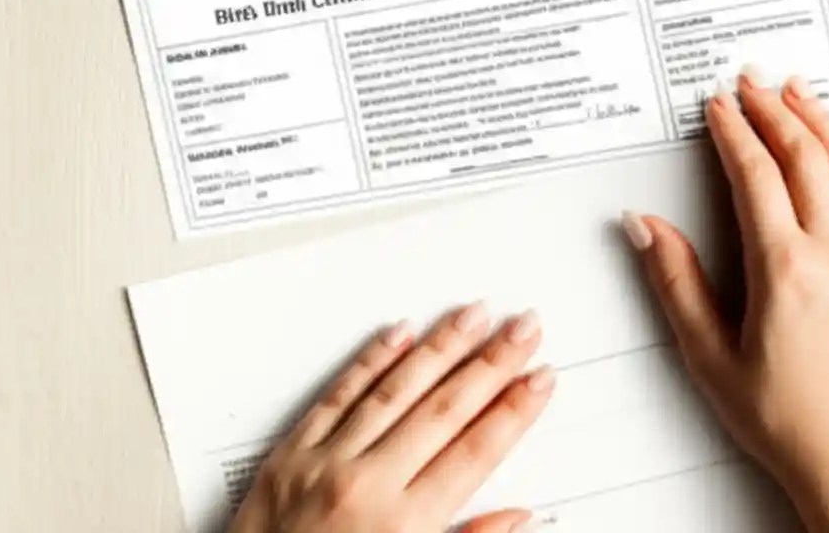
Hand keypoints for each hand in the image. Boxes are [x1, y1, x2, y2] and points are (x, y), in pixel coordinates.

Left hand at [230, 303, 553, 532]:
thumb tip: (517, 517)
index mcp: (403, 526)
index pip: (477, 451)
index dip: (514, 410)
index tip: (539, 378)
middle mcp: (366, 486)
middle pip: (445, 409)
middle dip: (492, 362)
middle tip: (523, 328)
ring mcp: (325, 463)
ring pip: (395, 389)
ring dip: (441, 346)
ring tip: (473, 316)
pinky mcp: (289, 454)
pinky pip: (337, 394)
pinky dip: (371, 360)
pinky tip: (400, 333)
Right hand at [622, 70, 828, 532]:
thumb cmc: (787, 419)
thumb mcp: (709, 355)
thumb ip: (676, 282)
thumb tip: (647, 226)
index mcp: (784, 269)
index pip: (754, 174)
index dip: (733, 131)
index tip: (718, 107)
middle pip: (804, 156)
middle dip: (773, 109)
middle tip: (753, 82)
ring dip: (823, 121)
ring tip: (800, 92)